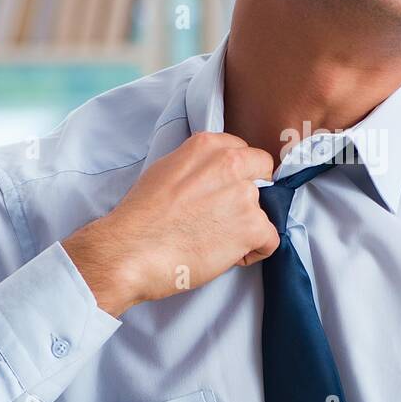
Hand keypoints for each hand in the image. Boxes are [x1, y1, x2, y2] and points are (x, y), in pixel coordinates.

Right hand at [61, 131, 279, 316]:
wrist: (130, 251)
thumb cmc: (140, 217)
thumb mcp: (164, 170)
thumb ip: (196, 165)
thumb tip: (210, 174)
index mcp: (208, 146)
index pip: (244, 152)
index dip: (237, 176)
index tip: (222, 193)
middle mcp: (230, 163)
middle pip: (263, 174)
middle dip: (251, 193)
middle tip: (226, 215)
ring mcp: (244, 195)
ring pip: (264, 210)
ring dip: (247, 226)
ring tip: (214, 241)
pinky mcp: (252, 227)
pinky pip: (271, 239)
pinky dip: (254, 252)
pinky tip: (225, 256)